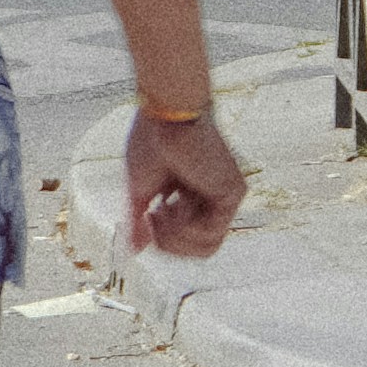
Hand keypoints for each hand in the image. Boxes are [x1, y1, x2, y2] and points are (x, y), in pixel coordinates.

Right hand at [120, 108, 245, 261]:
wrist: (166, 116)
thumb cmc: (152, 141)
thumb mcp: (139, 191)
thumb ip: (138, 222)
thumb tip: (134, 250)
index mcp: (195, 195)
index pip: (188, 240)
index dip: (163, 241)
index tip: (147, 215)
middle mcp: (214, 198)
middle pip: (199, 250)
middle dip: (168, 244)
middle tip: (152, 215)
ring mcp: (226, 196)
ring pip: (207, 248)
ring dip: (174, 237)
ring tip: (161, 208)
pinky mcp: (233, 192)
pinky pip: (210, 234)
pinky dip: (185, 226)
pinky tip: (174, 202)